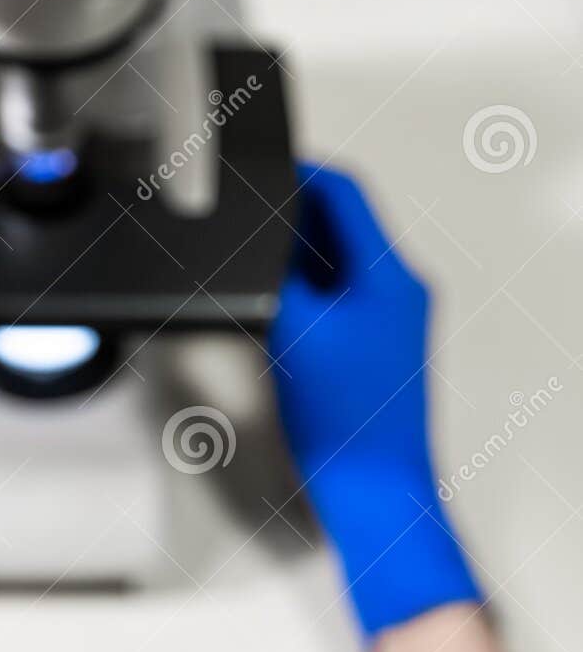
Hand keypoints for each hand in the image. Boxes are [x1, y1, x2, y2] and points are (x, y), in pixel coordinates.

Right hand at [269, 162, 480, 637]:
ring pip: (341, 259)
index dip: (304, 171)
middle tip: (251, 211)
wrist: (372, 486)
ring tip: (258, 261)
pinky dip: (310, 286)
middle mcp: (401, 289)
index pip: (348, 193)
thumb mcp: (293, 328)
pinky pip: (343, 292)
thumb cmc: (344, 419)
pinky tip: (277, 306)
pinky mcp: (380, 342)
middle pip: (345, 223)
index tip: (268, 164)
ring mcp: (394, 317)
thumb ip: (276, 270)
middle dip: (295, 212)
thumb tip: (262, 235)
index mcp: (390, 275)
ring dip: (300, 252)